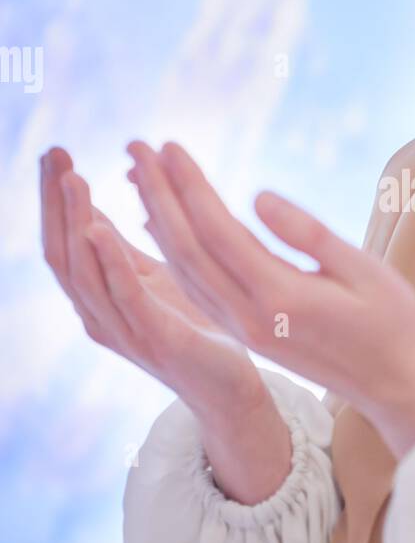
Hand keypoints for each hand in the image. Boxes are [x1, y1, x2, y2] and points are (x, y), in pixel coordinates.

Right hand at [39, 145, 266, 419]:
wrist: (230, 390)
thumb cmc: (192, 332)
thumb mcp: (152, 280)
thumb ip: (120, 251)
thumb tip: (90, 210)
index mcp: (100, 298)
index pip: (64, 241)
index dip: (55, 198)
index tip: (55, 153)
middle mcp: (101, 316)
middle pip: (63, 253)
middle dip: (56, 202)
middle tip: (55, 154)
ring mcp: (125, 331)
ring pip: (86, 272)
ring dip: (76, 221)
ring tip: (74, 179)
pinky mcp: (157, 340)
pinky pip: (125, 296)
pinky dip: (109, 261)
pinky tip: (99, 229)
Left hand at [125, 139, 414, 457]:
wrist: (395, 386)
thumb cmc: (391, 321)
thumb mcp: (364, 270)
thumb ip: (308, 234)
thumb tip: (257, 196)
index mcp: (281, 297)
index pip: (218, 232)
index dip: (190, 186)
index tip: (170, 145)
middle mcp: (251, 317)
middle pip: (187, 250)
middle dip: (158, 195)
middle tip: (136, 148)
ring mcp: (244, 330)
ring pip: (184, 271)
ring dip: (157, 219)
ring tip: (139, 174)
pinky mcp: (245, 334)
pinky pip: (194, 289)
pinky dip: (170, 251)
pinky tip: (157, 224)